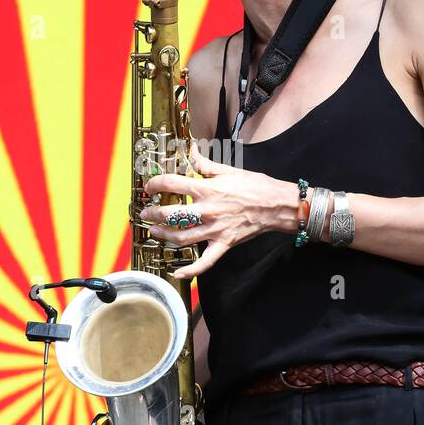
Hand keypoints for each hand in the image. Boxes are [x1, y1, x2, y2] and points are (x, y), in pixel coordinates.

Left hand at [139, 144, 294, 278]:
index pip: (172, 184)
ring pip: (181, 238)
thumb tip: (192, 151)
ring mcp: (214, 230)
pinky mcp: (223, 244)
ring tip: (154, 233)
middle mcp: (207, 211)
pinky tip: (178, 273)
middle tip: (146, 214)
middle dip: (153, 214)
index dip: (156, 184)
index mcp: (207, 190)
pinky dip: (190, 270)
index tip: (150, 186)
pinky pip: (205, 262)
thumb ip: (205, 165)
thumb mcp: (228, 170)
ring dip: (164, 236)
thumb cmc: (255, 187)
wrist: (277, 206)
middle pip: (171, 215)